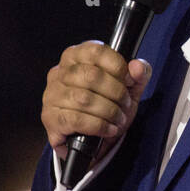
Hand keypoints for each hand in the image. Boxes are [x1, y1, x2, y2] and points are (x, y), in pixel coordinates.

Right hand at [41, 41, 151, 165]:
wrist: (94, 140)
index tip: (129, 81)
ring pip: (84, 99)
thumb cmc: (108, 104)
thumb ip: (138, 74)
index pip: (96, 51)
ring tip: (118, 118)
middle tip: (125, 103)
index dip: (117, 66)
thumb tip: (137, 67)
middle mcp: (59, 72)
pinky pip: (76, 119)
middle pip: (91, 75)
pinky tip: (108, 129)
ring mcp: (51, 95)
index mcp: (76, 56)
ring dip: (109, 111)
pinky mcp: (51, 118)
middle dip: (115, 92)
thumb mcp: (129, 88)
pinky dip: (98, 125)